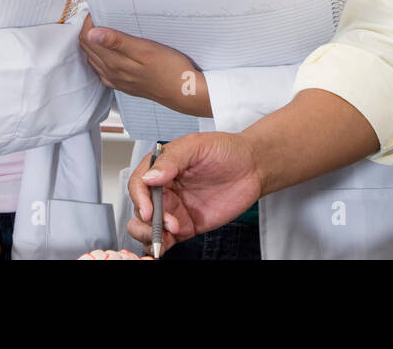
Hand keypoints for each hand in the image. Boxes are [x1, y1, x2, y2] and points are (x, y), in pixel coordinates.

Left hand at [78, 23, 207, 114]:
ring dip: (93, 43)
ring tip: (103, 29)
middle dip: (89, 30)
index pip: (87, 39)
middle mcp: (111, 73)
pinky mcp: (124, 85)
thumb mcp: (146, 50)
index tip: (97, 11)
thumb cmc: (170, 70)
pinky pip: (103, 70)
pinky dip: (100, 57)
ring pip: (94, 59)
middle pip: (88, 48)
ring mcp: (117, 80)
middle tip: (99, 16)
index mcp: (114, 63)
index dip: (89, 22)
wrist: (185, 92)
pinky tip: (108, 52)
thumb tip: (92, 33)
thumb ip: (118, 42)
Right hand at [126, 133, 263, 250]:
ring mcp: (174, 209)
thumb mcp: (197, 146)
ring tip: (167, 236)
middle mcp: (164, 189)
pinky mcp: (186, 226)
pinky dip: (160, 246)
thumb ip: (172, 160)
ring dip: (150, 235)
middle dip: (145, 221)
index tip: (149, 210)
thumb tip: (150, 177)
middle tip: (163, 225)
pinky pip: (166, 239)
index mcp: (162, 167)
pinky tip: (165, 247)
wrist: (252, 167)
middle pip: (140, 209)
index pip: (139, 184)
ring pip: (148, 226)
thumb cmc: (226, 150)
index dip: (140, 198)